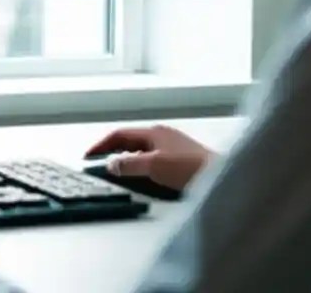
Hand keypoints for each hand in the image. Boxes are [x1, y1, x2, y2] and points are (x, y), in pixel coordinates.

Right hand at [84, 124, 214, 190]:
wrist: (222, 176)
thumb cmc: (191, 168)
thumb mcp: (153, 166)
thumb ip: (129, 164)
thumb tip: (112, 164)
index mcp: (153, 132)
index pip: (119, 134)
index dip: (101, 146)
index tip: (88, 156)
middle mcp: (162, 136)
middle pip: (129, 141)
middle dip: (112, 152)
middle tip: (99, 165)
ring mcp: (172, 146)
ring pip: (141, 151)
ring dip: (126, 160)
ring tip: (116, 173)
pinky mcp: (180, 159)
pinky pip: (152, 159)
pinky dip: (140, 166)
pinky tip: (141, 178)